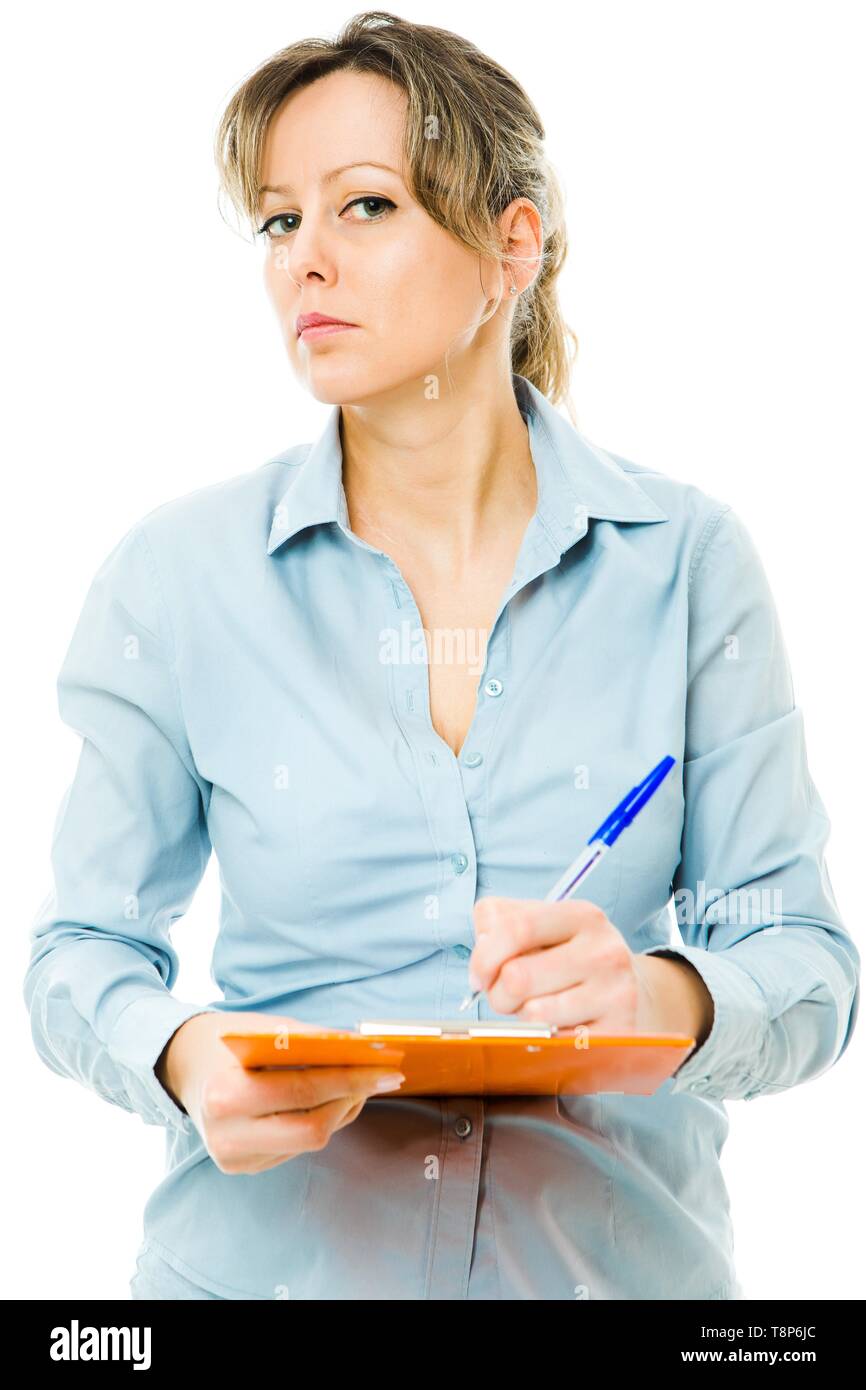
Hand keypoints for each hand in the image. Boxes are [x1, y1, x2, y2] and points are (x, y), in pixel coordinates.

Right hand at [155, 1011, 405, 1174]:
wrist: (185, 1067)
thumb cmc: (231, 1042)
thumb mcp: (265, 1030)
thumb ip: (311, 1042)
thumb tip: (365, 1049)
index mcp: (226, 1096)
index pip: (303, 1093)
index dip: (350, 1081)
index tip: (388, 1069)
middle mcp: (226, 1137)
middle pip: (312, 1131)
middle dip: (351, 1102)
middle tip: (383, 1078)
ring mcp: (234, 1159)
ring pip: (309, 1142)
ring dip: (341, 1112)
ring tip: (360, 1085)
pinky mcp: (243, 1168)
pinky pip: (296, 1148)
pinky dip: (319, 1122)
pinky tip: (328, 1102)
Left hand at [468, 897, 712, 1045]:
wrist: (626, 991)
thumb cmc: (566, 956)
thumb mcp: (539, 924)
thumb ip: (497, 920)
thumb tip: (482, 946)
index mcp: (583, 916)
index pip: (517, 928)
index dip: (484, 956)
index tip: (478, 976)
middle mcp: (605, 952)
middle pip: (518, 977)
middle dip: (498, 993)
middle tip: (508, 996)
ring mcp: (617, 995)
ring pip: (534, 1014)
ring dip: (521, 1018)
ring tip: (537, 1007)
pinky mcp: (618, 1035)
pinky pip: (555, 1043)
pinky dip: (545, 1038)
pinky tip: (557, 1026)